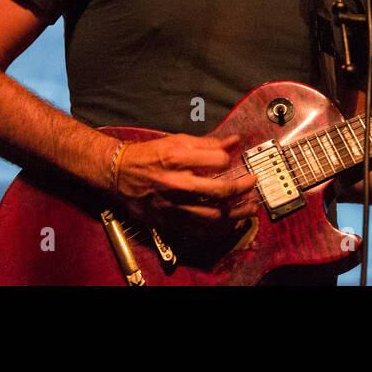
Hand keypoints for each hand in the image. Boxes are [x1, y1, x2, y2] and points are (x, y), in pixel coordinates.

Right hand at [114, 134, 257, 233]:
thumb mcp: (176, 140)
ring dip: (237, 214)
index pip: (217, 161)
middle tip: (253, 184)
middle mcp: (177, 183)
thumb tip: (234, 141)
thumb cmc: (148, 155)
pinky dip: (218, 230)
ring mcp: (173, 205)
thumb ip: (207, 143)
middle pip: (219, 191)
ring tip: (250, 208)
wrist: (118, 173)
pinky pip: (199, 230)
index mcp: (178, 158)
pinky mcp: (169, 220)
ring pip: (213, 216)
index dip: (228, 160)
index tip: (232, 160)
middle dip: (242, 189)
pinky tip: (229, 224)